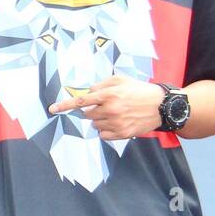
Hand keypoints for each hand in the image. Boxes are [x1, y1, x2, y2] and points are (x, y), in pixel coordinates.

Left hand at [47, 73, 164, 140]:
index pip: (81, 101)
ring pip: (94, 125)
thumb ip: (101, 84)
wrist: (162, 106)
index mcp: (109, 94)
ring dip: (100, 120)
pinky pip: (103, 135)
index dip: (64, 105)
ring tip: (116, 114)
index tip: (52, 109)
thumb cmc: (140, 91)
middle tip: (106, 106)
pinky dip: (106, 130)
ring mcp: (116, 123)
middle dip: (92, 110)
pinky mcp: (122, 134)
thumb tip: (87, 92)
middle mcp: (110, 109)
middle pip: (87, 114)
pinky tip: (117, 123)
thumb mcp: (121, 80)